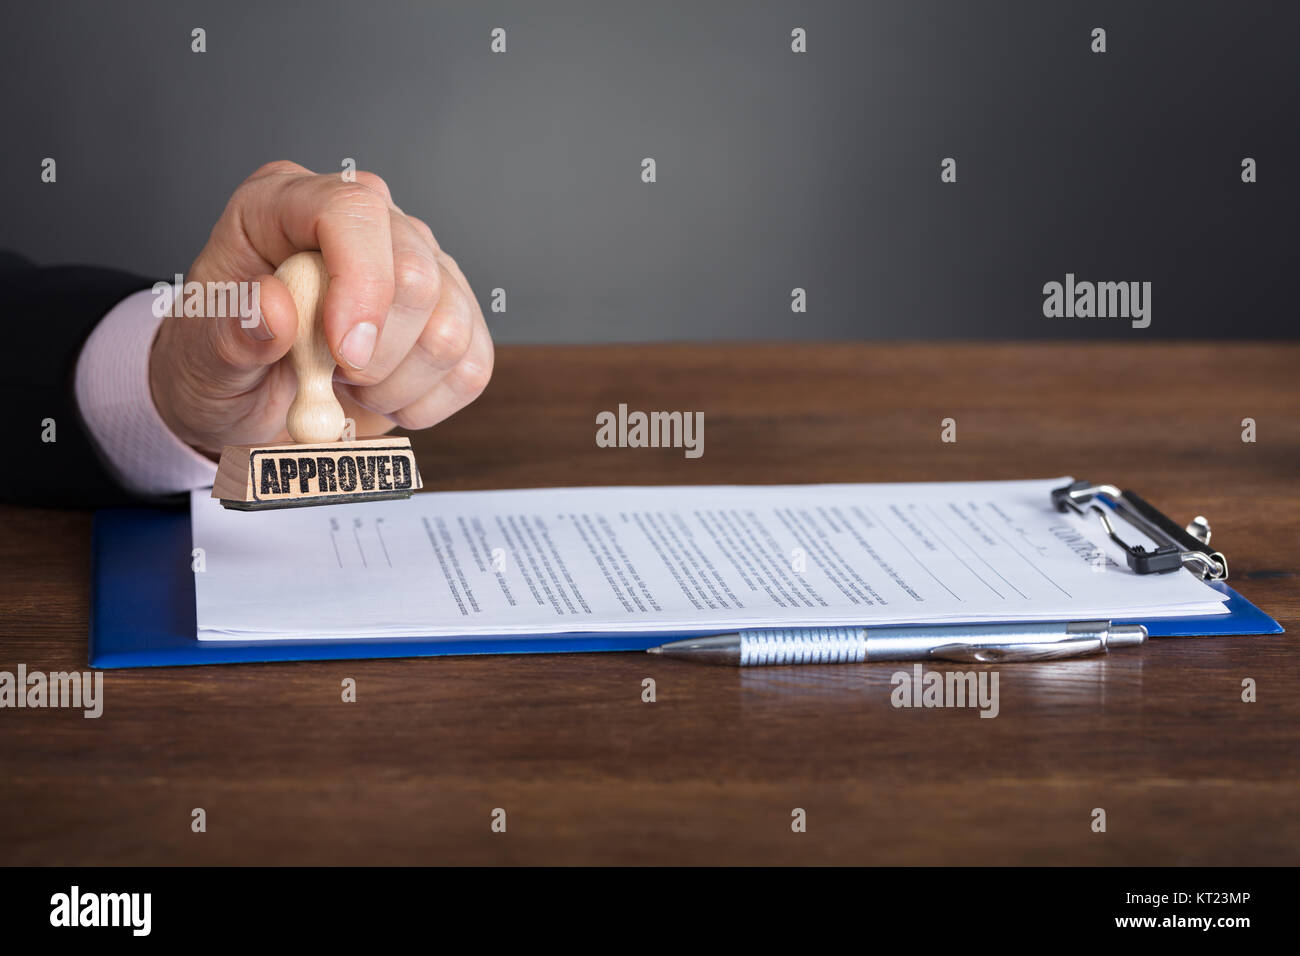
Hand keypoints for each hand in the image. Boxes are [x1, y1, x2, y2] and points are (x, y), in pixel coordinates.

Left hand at [149, 161, 492, 454]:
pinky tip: (383, 395)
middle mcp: (364, 222)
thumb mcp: (199, 356)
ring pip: (451, 326)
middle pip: (417, 273)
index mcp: (286, 203)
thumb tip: (273, 310)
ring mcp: (418, 263)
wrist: (247, 398)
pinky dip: (427, 401)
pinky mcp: (453, 314)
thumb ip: (230, 332)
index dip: (362, 281)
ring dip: (397, 382)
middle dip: (376, 352)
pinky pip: (472, 366)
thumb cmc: (219, 362)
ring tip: (350, 384)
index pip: (353, 210)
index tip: (344, 353)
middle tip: (330, 378)